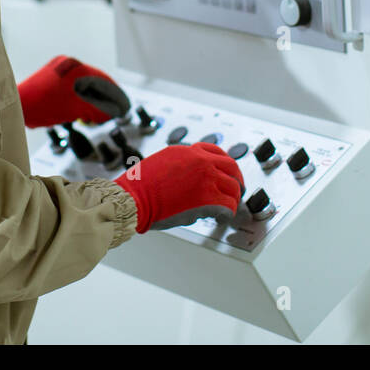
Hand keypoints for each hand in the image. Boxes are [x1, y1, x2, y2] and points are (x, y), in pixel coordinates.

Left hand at [16, 55, 130, 129]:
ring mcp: (60, 70)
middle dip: (104, 101)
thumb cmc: (41, 105)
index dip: (116, 96)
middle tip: (111, 114)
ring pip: (85, 86)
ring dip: (92, 102)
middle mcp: (69, 65)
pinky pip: (74, 88)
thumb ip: (98, 110)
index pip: (104, 81)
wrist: (18, 106)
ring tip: (94, 117)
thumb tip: (112, 112)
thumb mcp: (76, 109)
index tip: (123, 106)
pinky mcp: (53, 78)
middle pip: (96, 83)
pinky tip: (81, 112)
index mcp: (76, 68)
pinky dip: (80, 100)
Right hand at [112, 143, 245, 233]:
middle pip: (232, 167)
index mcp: (188, 151)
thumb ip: (180, 166)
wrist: (133, 198)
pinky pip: (228, 206)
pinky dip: (228, 213)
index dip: (225, 164)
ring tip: (229, 208)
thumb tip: (189, 179)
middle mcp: (200, 161)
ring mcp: (206, 178)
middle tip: (237, 190)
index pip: (216, 151)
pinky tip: (222, 218)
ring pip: (233, 187)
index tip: (227, 172)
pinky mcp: (207, 199)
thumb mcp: (161, 162)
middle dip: (237, 179)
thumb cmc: (139, 186)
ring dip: (233, 199)